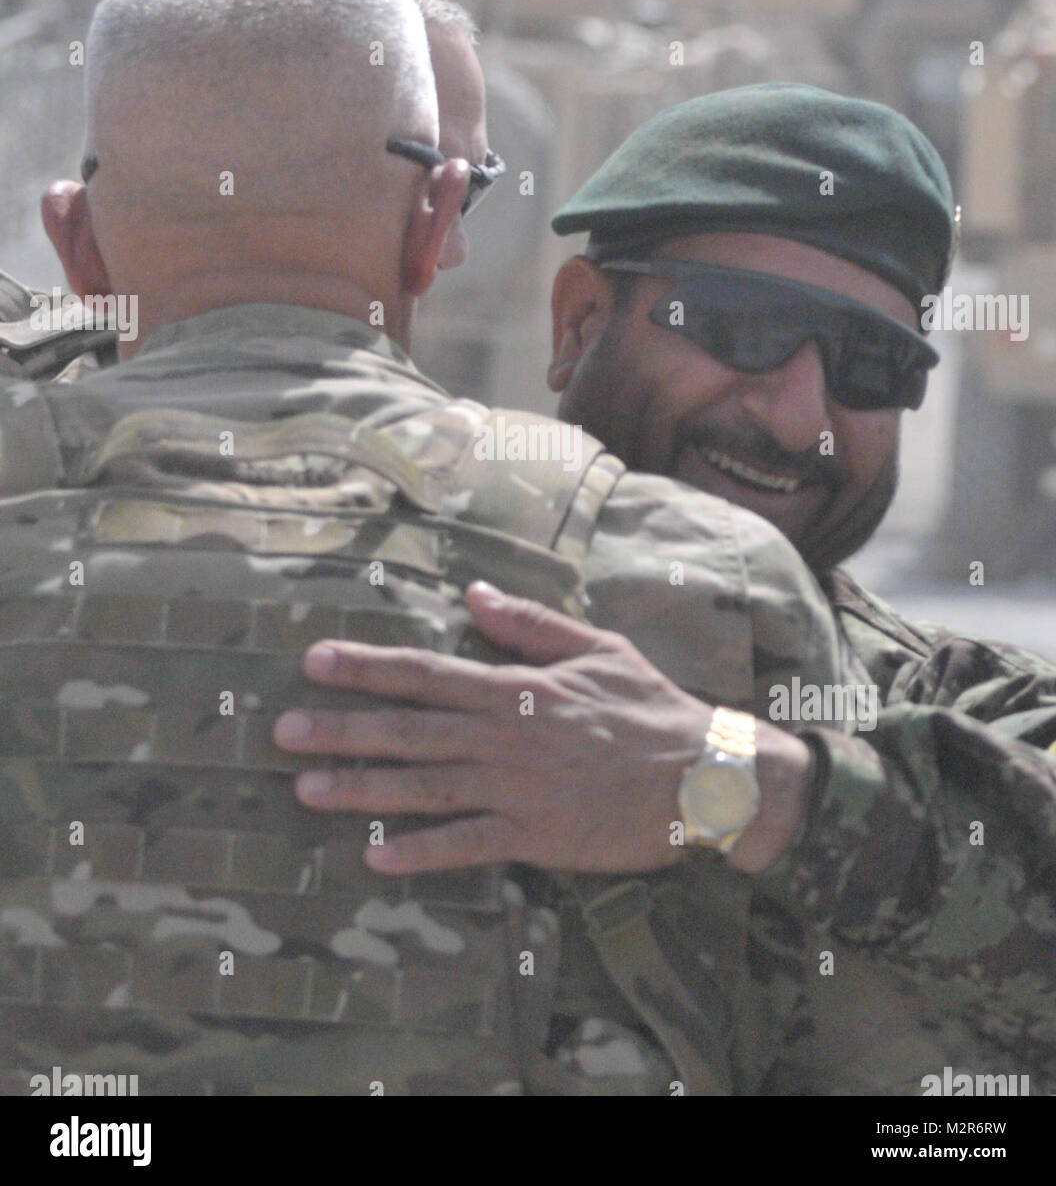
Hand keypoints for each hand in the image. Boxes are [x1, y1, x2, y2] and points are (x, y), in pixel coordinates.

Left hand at [273, 582, 719, 874]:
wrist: (703, 774)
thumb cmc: (650, 707)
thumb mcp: (596, 647)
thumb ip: (530, 624)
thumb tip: (473, 592)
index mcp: (516, 688)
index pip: (426, 673)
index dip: (367, 667)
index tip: (315, 661)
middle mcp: (505, 736)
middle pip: (409, 731)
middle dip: (342, 730)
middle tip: (281, 733)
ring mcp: (516, 789)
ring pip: (425, 788)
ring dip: (362, 789)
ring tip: (306, 789)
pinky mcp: (536, 837)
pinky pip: (467, 845)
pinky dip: (421, 851)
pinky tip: (375, 857)